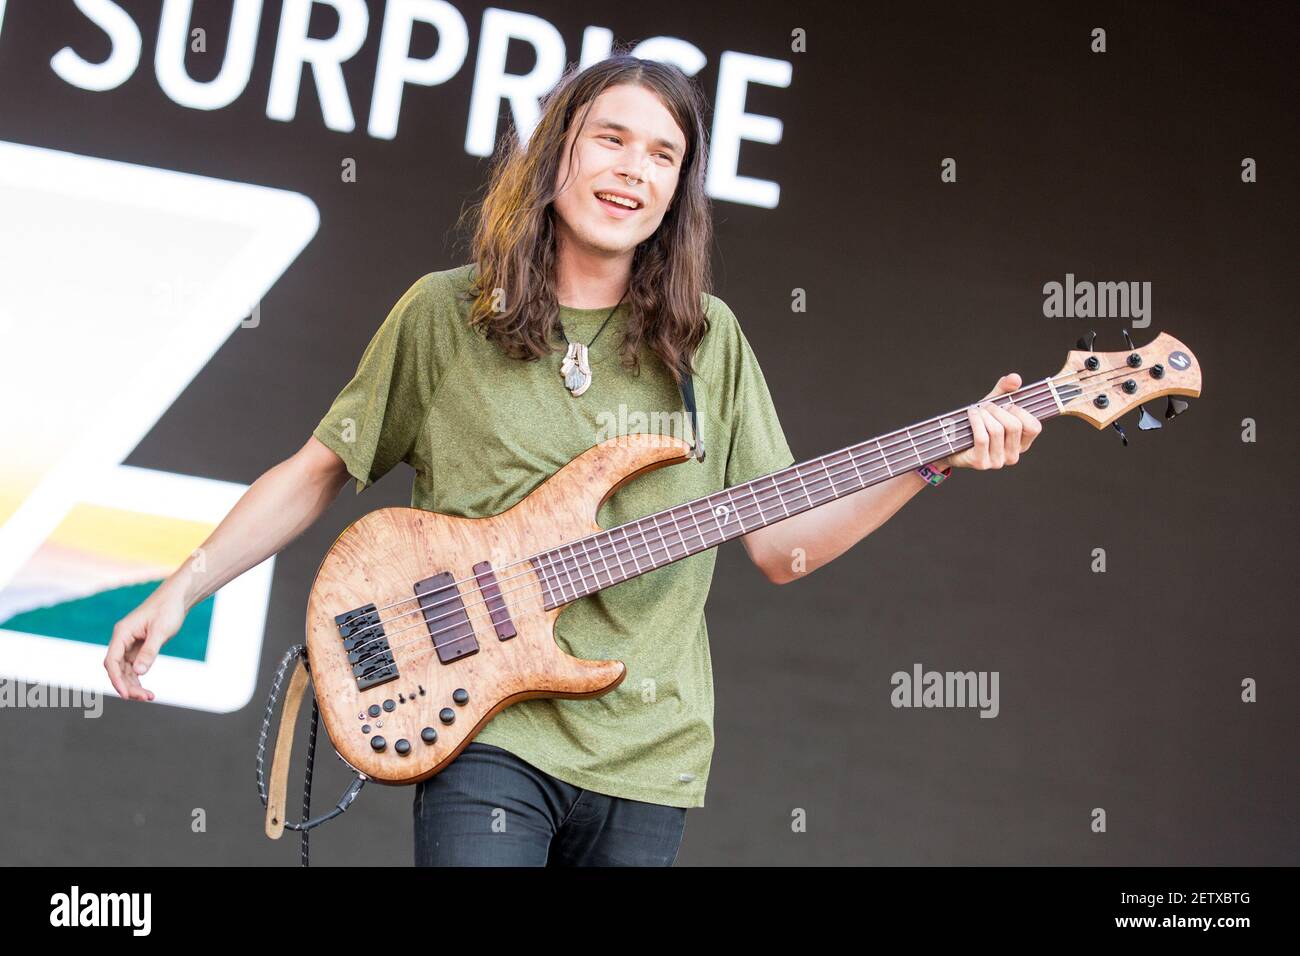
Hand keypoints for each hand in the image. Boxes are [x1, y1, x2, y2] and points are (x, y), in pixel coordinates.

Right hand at [104, 585, 187, 700]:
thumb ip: (149, 652)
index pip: (112, 661)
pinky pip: (133, 667)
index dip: (117, 680)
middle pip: (117, 669)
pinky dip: (138, 679)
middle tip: (145, 698)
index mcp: (122, 633)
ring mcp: (129, 645)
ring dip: (134, 685)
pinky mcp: (138, 648)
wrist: (177, 598)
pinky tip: (146, 691)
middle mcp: (122, 640)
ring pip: (125, 671)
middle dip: (128, 685)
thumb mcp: (161, 631)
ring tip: (149, 697)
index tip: (126, 694)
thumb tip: (138, 673)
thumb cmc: (168, 610)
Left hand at [931, 373, 1042, 470]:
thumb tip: (1015, 378)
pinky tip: (971, 414)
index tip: (1007, 404)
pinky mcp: (981, 463)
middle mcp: (1013, 456)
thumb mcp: (994, 405)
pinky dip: (976, 421)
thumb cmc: (978, 423)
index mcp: (1022, 443)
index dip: (1021, 411)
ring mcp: (997, 462)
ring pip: (996, 430)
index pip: (1034, 427)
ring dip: (984, 414)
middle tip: (986, 405)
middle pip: (1014, 426)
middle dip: (998, 409)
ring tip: (976, 410)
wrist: (952, 442)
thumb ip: (1005, 390)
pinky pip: (982, 438)